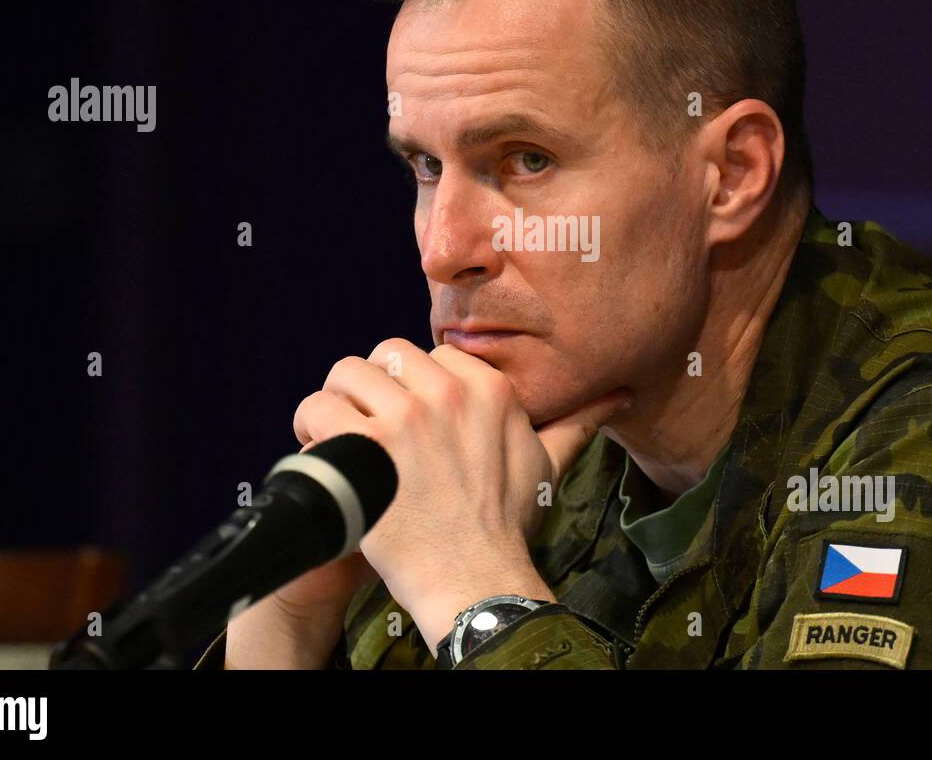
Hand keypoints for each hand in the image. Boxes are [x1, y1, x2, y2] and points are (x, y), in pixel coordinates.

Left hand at [293, 337, 631, 649]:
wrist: (473, 579)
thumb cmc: (505, 524)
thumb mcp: (546, 464)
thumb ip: (577, 422)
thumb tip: (618, 394)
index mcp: (489, 388)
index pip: (430, 353)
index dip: (413, 385)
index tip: (412, 422)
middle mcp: (448, 393)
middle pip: (385, 354)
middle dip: (374, 389)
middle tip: (374, 431)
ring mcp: (404, 417)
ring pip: (345, 374)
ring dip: (339, 407)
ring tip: (345, 443)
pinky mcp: (364, 446)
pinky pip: (317, 409)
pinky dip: (312, 432)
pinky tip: (329, 458)